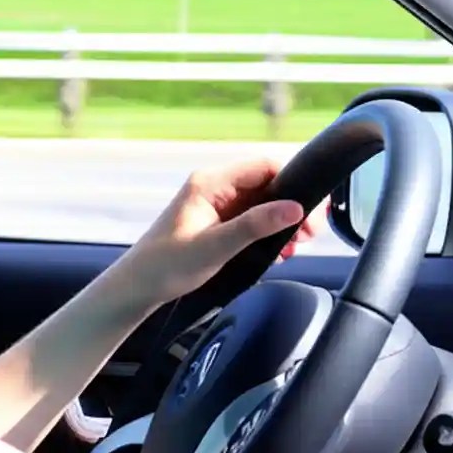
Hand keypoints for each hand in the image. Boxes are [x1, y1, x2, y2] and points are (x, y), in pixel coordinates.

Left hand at [121, 158, 325, 307]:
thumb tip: (294, 208)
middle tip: (309, 234)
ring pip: (262, 204)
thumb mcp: (215, 246)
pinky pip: (252, 220)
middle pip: (267, 185)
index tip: (313, 209)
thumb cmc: (166, 265)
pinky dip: (268, 234)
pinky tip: (277, 252)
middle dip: (291, 208)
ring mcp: (216, 205)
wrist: (139, 286)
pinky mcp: (217, 223)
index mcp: (210, 183)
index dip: (293, 183)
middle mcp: (214, 188)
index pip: (263, 166)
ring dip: (282, 223)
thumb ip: (255, 226)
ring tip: (295, 246)